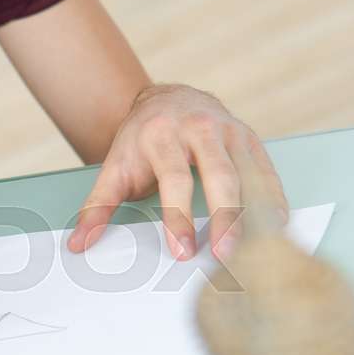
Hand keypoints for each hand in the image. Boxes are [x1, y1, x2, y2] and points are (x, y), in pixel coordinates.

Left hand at [66, 84, 288, 262]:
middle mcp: (200, 128)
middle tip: (225, 256)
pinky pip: (266, 171)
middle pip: (220, 176)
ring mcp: (229, 131)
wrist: (168, 98)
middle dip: (224, 218)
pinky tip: (275, 228)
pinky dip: (273, 200)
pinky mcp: (250, 138)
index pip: (174, 179)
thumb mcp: (114, 167)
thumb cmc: (141, 140)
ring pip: (248, 174)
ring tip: (259, 250)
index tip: (182, 251)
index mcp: (162, 135)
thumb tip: (77, 245)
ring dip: (255, 214)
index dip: (179, 217)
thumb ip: (97, 207)